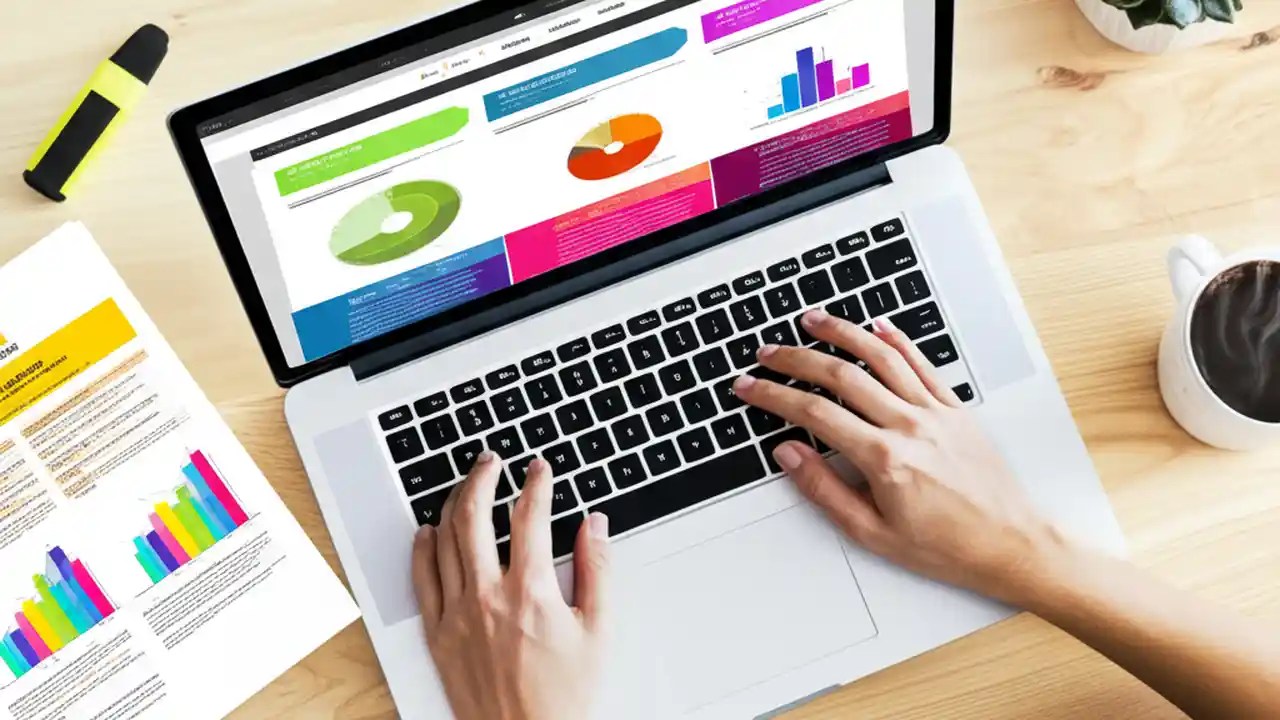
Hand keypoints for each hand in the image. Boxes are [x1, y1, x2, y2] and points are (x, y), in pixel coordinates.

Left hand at [411, 453, 611, 719]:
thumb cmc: (564, 697)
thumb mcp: (599, 631)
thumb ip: (597, 571)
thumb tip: (594, 526)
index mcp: (531, 593)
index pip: (530, 518)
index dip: (536, 484)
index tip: (539, 469)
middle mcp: (488, 597)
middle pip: (475, 516)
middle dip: (483, 478)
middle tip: (491, 460)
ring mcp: (458, 615)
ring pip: (444, 541)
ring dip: (453, 503)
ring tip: (465, 484)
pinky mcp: (439, 634)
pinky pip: (423, 579)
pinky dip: (423, 548)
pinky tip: (429, 530)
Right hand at [734, 310, 1069, 604]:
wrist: (1010, 543)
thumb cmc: (946, 546)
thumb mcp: (873, 532)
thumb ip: (825, 490)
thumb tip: (790, 455)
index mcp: (884, 459)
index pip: (815, 414)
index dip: (775, 396)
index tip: (751, 387)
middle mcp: (909, 427)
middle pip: (842, 377)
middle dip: (797, 360)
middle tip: (769, 353)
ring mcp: (935, 413)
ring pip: (881, 358)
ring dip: (842, 334)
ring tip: (813, 321)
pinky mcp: (955, 409)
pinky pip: (921, 364)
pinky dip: (896, 340)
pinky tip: (877, 326)